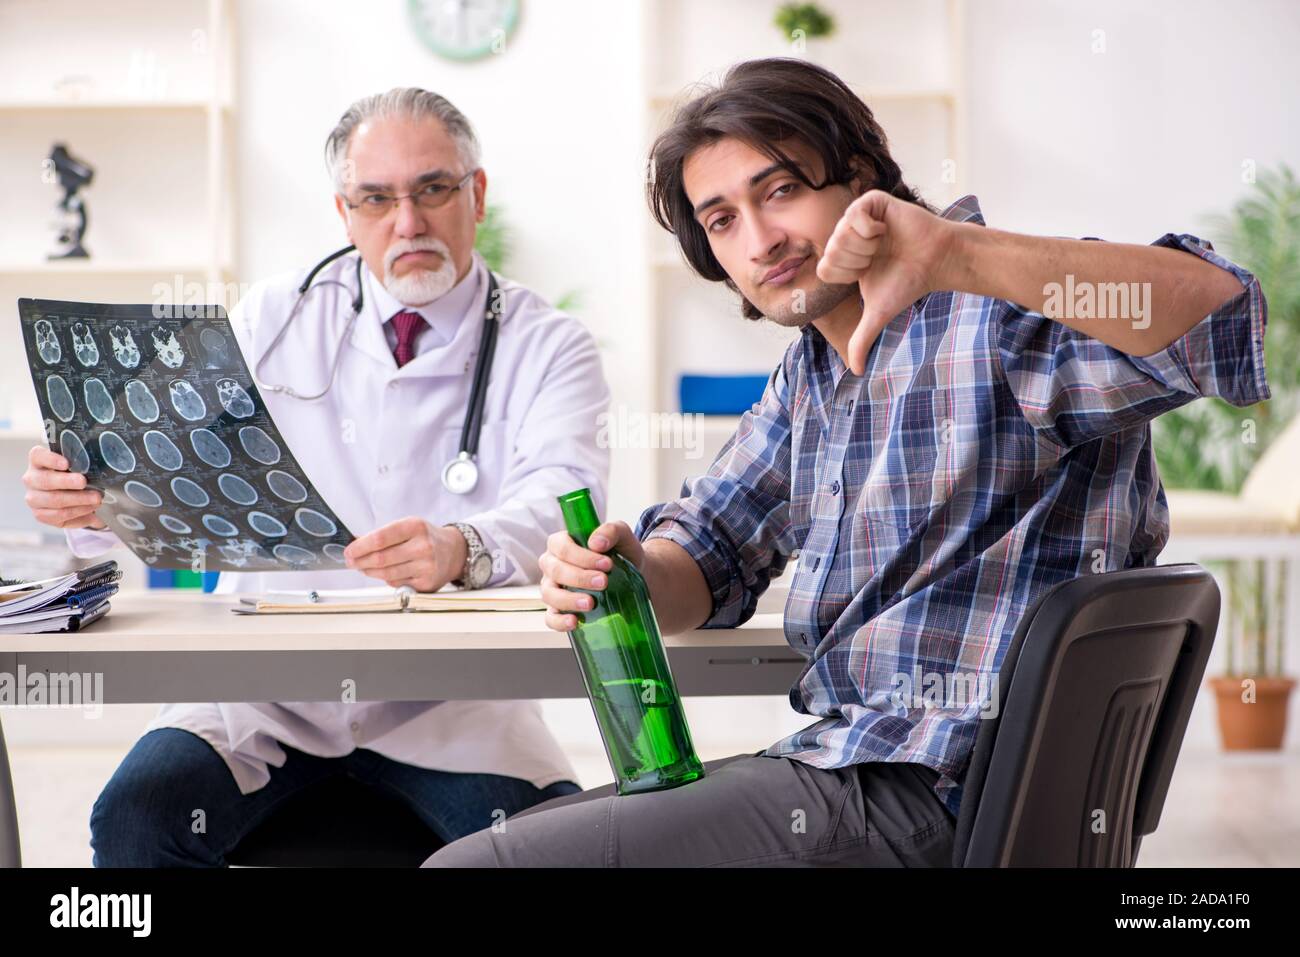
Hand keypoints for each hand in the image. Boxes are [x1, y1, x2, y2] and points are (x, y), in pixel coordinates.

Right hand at [22, 446, 106, 529]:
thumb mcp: (80, 466)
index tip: (66, 463)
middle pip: (45, 480)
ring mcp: (34, 498)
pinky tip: (91, 510)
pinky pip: (58, 515)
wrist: (75, 497)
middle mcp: (32, 479)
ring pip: (53, 500)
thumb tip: (99, 466)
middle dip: (67, 482)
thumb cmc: (76, 475)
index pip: (38, 456)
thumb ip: (83, 463)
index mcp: (38, 461)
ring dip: (78, 500)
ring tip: (96, 499)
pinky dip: (78, 512)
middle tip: (84, 482)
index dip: (50, 459)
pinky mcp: (41, 514)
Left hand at [343, 517, 466, 591]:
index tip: (349, 551)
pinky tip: (385, 572)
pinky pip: (397, 583)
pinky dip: (387, 579)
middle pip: (381, 558)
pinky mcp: (427, 583)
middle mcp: (423, 546)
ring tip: (363, 567)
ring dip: (369, 571)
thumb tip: (355, 543)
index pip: (380, 538)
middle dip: (360, 561)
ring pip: (386, 574)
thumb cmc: (425, 537)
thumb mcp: (408, 527)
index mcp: (415, 526)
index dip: (360, 546)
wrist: (454, 551)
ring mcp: (426, 566)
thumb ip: (383, 535)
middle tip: (351, 561)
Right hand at [538, 520, 644, 631]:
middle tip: (604, 582)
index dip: (581, 556)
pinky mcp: (558, 609)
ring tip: (591, 604)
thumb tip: (596, 543)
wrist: (633, 575)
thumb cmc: (622, 552)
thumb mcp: (623, 536)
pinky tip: (574, 622)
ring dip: (569, 600)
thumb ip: (611, 530)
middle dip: (579, 577)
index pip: (561, 547)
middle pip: (555, 570)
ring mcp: (552, 588)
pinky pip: (550, 618)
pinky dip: (559, 621)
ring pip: (550, 594)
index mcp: (561, 543)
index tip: (606, 563)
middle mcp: (552, 565)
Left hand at [816, 189, 957, 374]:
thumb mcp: (878, 314)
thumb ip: (862, 340)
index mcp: (844, 258)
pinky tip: (885, 230)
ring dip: (866, 245)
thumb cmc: (908, 283)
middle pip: (831, 251)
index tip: (869, 273)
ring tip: (885, 244)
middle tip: (879, 258)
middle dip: (858, 261)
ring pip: (841, 233)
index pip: (825, 268)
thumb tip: (856, 373)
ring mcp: (858, 217)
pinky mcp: (872, 201)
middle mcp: (847, 236)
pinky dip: (871, 228)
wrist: (935, 260)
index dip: (849, 274)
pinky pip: (854, 214)